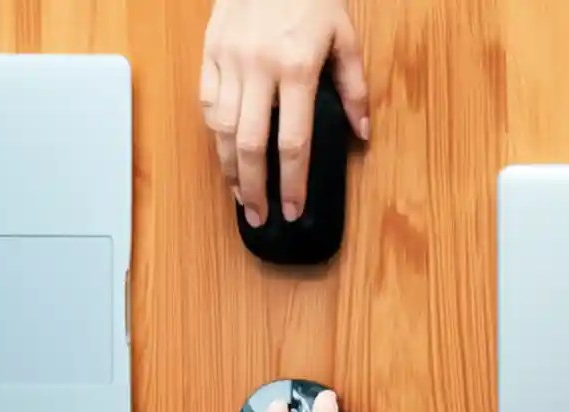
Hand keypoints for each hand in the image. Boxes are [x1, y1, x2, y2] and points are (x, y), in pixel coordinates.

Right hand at [201, 0, 370, 227]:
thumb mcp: (345, 38)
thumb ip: (354, 89)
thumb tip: (362, 133)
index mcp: (297, 69)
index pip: (293, 142)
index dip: (292, 182)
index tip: (294, 209)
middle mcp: (259, 69)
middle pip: (250, 144)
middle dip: (255, 187)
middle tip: (260, 216)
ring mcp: (229, 60)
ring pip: (222, 128)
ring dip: (230, 168)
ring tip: (241, 194)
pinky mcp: (209, 52)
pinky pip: (206, 102)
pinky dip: (215, 134)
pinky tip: (225, 154)